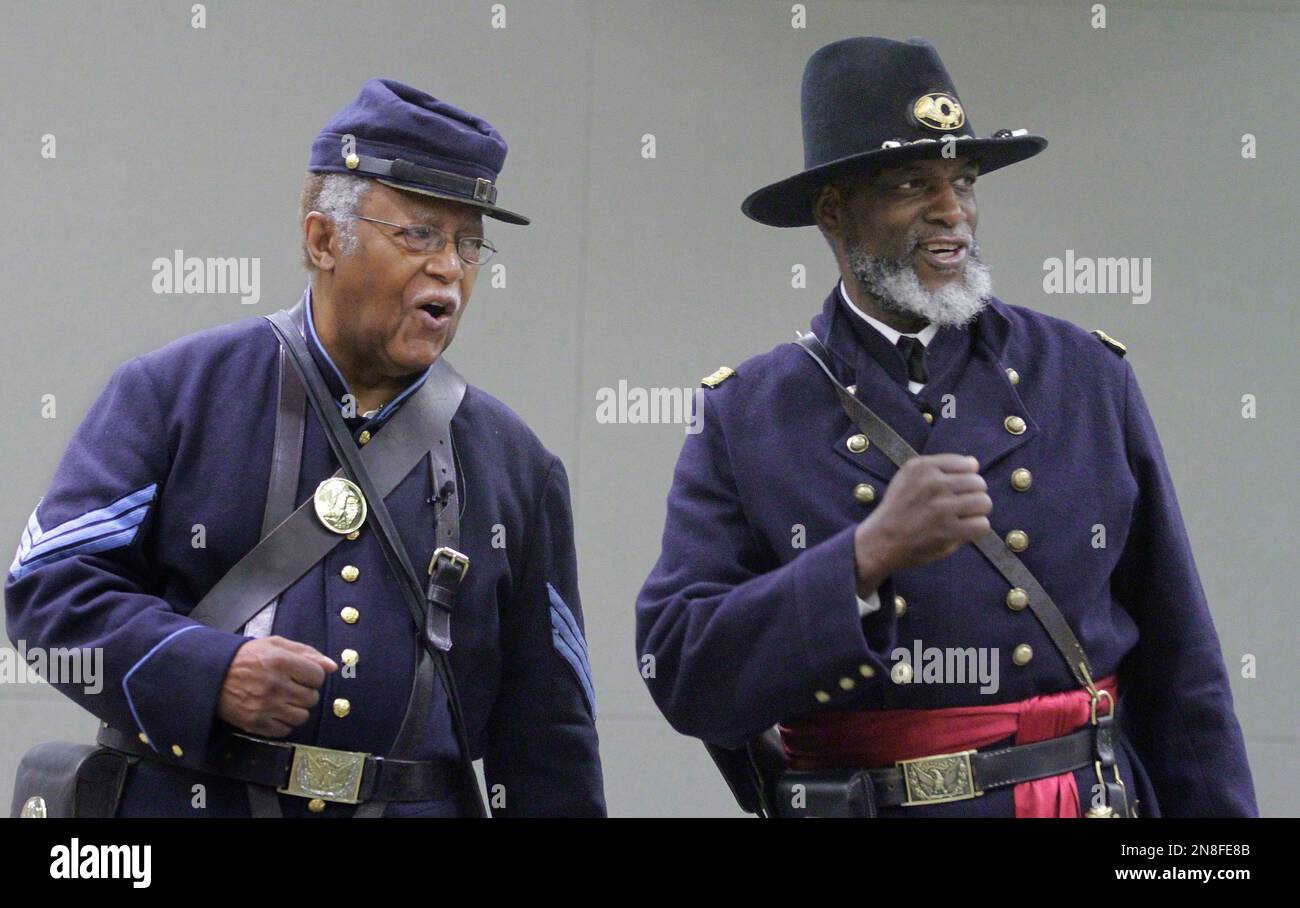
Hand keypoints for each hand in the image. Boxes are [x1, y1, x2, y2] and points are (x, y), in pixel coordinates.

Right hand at [217, 636, 336, 736]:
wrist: (212, 674)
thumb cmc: (247, 657)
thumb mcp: (276, 645)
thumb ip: (307, 653)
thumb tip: (332, 667)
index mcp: (280, 662)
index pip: (318, 676)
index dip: (313, 675)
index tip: (303, 674)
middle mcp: (274, 685)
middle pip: (311, 698)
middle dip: (305, 692)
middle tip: (291, 686)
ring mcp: (265, 706)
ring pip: (301, 716)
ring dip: (297, 708)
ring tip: (284, 699)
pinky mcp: (255, 723)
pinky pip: (285, 730)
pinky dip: (283, 722)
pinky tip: (275, 711)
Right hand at [853, 454, 991, 595]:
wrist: (881, 540)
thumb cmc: (898, 509)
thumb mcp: (907, 477)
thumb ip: (940, 467)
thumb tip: (974, 463)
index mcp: (923, 467)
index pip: (967, 464)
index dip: (965, 478)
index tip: (953, 489)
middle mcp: (933, 483)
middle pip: (979, 483)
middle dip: (972, 495)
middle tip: (958, 506)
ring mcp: (942, 507)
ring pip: (984, 502)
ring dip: (976, 512)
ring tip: (962, 518)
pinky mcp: (949, 530)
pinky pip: (982, 524)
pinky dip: (975, 529)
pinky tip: (962, 530)